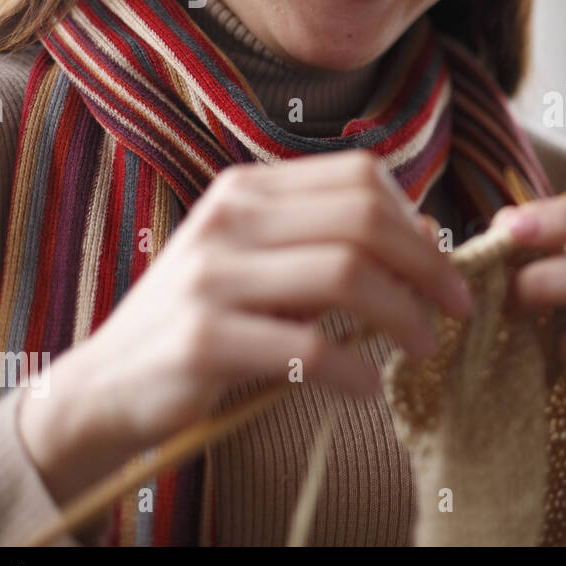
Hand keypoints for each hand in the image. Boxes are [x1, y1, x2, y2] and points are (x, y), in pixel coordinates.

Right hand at [18, 150, 472, 504]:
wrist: (107, 383)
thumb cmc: (207, 320)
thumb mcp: (265, 263)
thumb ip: (334, 241)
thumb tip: (430, 232)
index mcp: (248, 190)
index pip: (359, 176)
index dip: (416, 217)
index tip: (443, 262)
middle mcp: (228, 219)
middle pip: (363, 220)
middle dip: (427, 265)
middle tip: (458, 306)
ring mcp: (210, 276)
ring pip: (345, 276)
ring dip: (403, 316)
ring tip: (425, 347)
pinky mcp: (202, 339)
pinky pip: (306, 347)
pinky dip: (354, 371)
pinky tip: (368, 388)